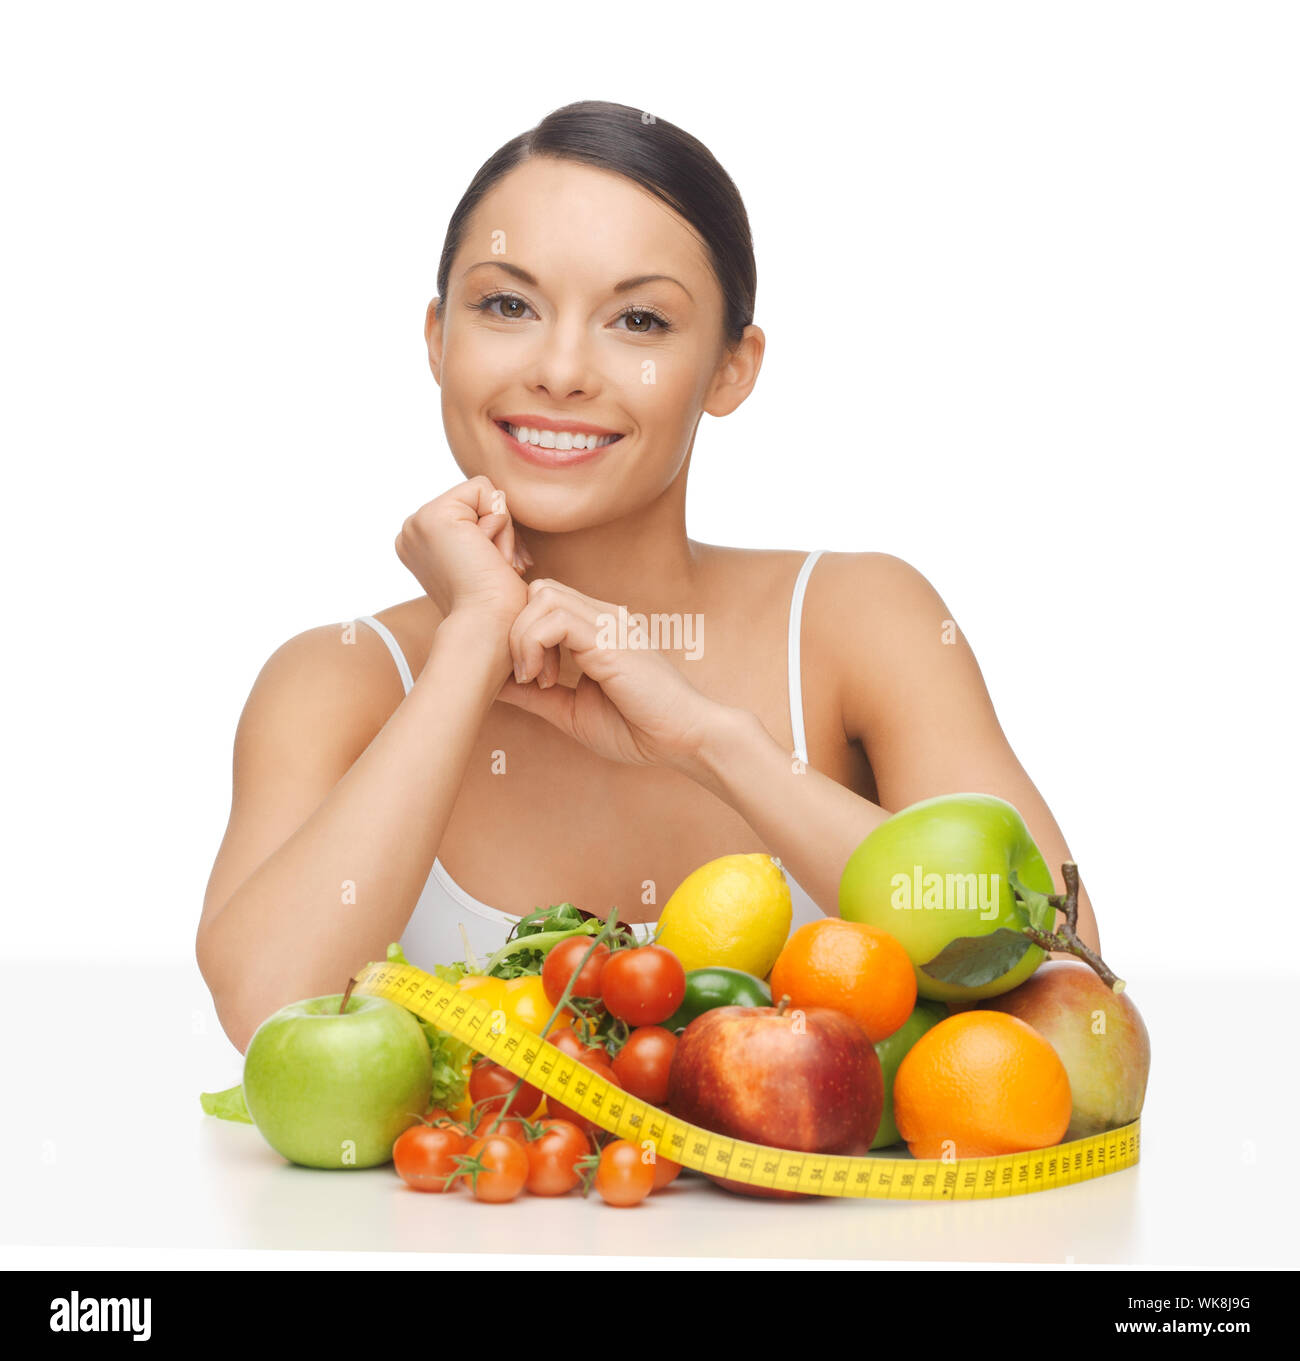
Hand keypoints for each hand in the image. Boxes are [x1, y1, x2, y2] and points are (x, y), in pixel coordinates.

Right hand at [395, 475, 531, 626]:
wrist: (488, 626)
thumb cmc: (497, 607)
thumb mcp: (482, 562)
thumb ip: (479, 534)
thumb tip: (497, 504)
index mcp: (420, 543)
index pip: (471, 509)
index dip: (495, 535)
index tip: (494, 568)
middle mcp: (411, 530)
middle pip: (477, 499)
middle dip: (499, 532)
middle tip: (493, 569)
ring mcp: (417, 522)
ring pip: (483, 496)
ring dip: (500, 532)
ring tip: (489, 565)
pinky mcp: (434, 515)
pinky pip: (486, 491)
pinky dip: (500, 524)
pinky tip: (486, 555)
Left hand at [495, 578, 733, 772]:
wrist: (685, 739)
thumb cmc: (638, 729)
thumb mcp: (571, 710)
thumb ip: (535, 694)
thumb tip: (493, 685)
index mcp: (598, 629)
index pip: (544, 601)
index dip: (522, 631)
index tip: (525, 677)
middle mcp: (603, 616)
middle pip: (537, 590)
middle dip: (517, 630)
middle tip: (529, 678)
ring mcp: (608, 621)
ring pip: (541, 595)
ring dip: (523, 638)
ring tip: (536, 680)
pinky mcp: (610, 636)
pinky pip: (554, 617)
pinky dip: (535, 646)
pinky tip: (543, 680)